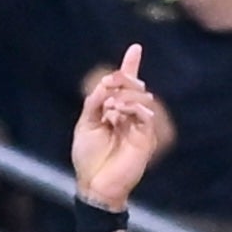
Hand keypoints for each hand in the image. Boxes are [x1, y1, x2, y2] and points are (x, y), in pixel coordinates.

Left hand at [69, 47, 165, 211]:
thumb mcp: (85, 123)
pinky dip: (130, 107)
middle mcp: (127, 116)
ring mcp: (137, 126)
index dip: (130, 66)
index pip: (124, 86)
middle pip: (132, 86)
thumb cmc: (87, 157)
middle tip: (107, 91)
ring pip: (139, 97)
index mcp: (112, 111)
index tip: (136, 47)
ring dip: (123, 96)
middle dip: (122, 81)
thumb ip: (94, 102)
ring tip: (109, 109)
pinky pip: (143, 113)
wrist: (95, 184)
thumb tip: (107, 83)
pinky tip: (116, 113)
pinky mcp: (145, 138)